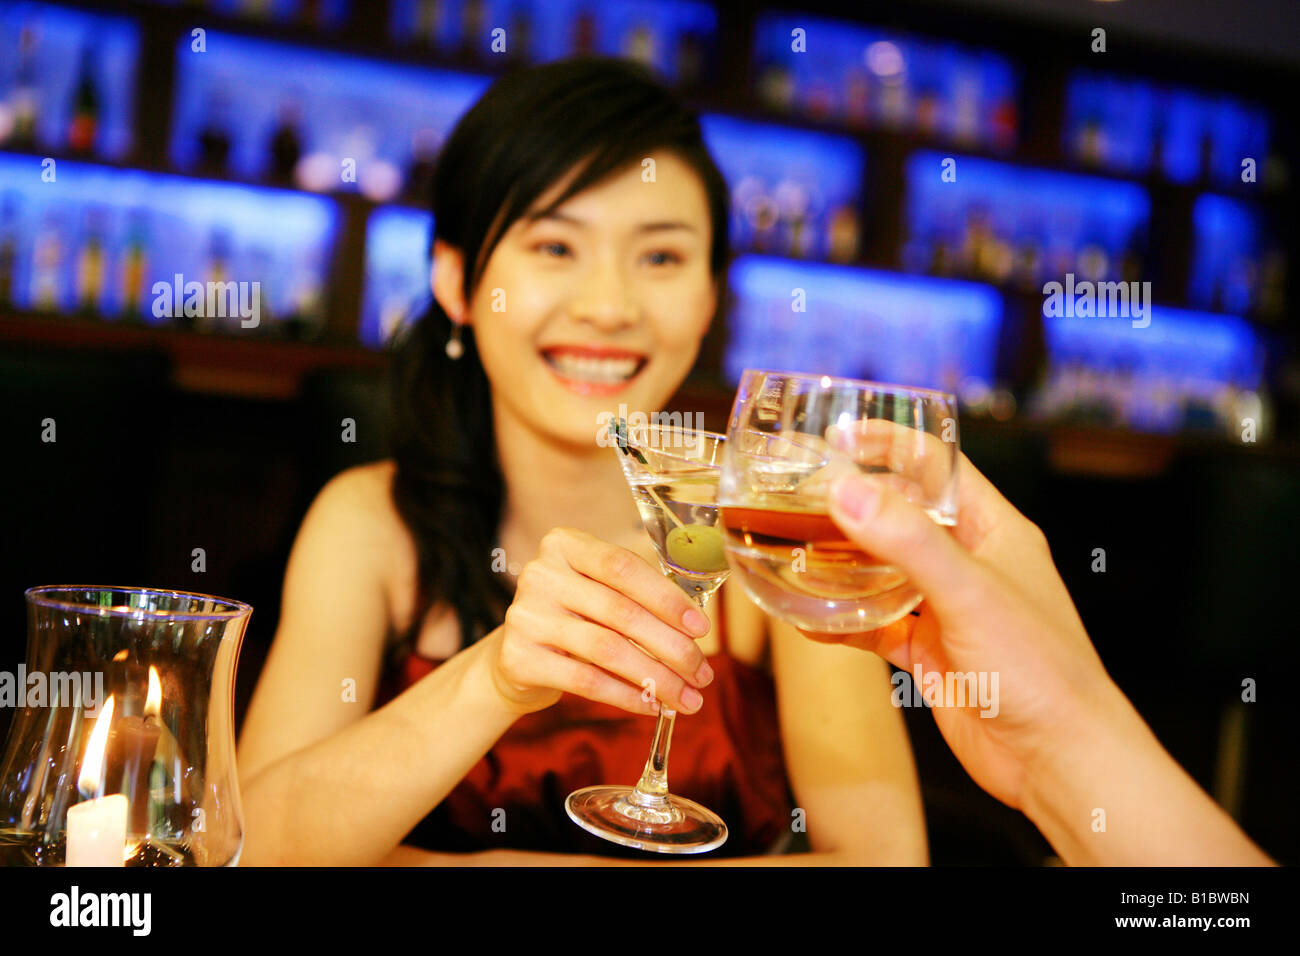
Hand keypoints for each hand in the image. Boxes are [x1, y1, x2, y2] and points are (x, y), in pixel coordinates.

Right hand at [483, 527, 713, 716]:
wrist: (517, 655)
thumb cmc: (574, 617)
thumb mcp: (598, 591)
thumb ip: (638, 595)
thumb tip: (695, 629)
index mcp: (565, 545)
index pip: (623, 566)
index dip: (666, 598)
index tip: (701, 628)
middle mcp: (541, 574)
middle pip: (620, 611)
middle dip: (671, 647)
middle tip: (701, 673)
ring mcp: (525, 616)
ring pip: (607, 649)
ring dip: (656, 678)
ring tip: (687, 698)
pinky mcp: (518, 658)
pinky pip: (586, 680)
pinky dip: (626, 696)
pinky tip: (652, 706)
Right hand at [806, 454, 1124, 812]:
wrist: (1057, 761)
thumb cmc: (1041, 671)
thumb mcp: (970, 593)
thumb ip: (908, 542)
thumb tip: (847, 493)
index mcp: (995, 532)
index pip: (938, 468)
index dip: (891, 445)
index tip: (840, 435)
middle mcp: (970, 564)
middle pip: (902, 517)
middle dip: (854, 504)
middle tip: (800, 491)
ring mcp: (946, 610)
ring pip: (882, 572)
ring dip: (841, 563)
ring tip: (792, 547)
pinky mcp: (928, 653)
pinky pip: (875, 626)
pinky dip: (841, 620)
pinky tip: (805, 617)